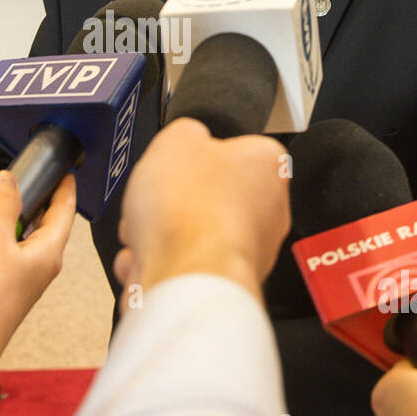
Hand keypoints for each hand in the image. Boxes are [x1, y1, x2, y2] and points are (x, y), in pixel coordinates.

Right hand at [115, 117, 289, 300]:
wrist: (183, 278)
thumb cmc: (191, 213)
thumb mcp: (177, 138)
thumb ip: (186, 133)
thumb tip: (186, 139)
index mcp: (267, 166)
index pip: (238, 149)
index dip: (200, 153)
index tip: (183, 158)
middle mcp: (269, 211)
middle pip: (210, 195)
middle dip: (175, 198)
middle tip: (159, 196)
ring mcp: (249, 252)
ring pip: (192, 233)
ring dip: (161, 233)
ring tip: (148, 231)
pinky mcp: (223, 282)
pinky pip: (183, 264)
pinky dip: (160, 262)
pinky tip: (147, 258)